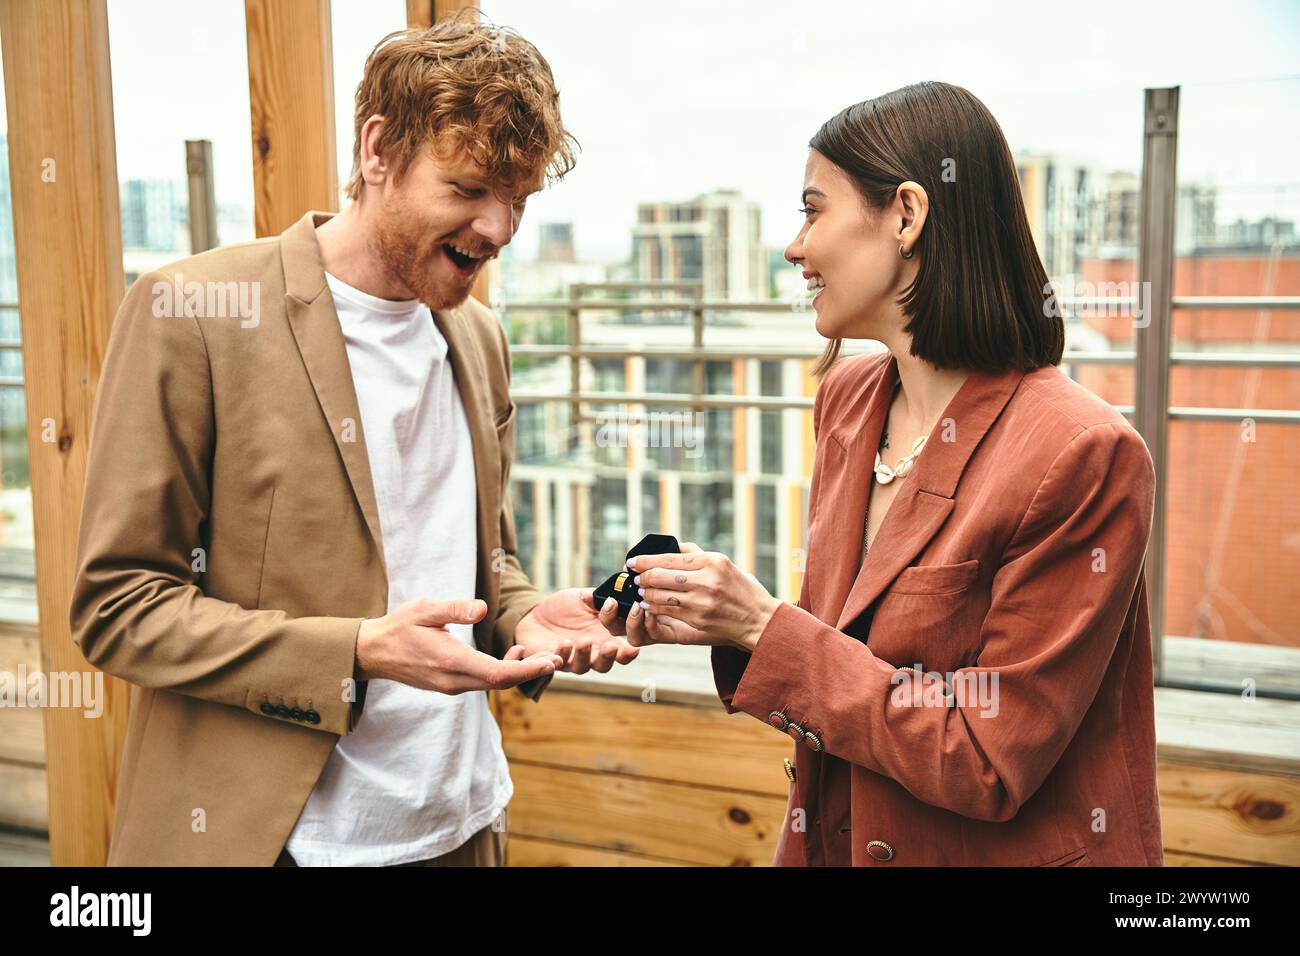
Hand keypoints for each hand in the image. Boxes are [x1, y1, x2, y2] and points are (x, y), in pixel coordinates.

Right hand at [355, 598, 562, 692]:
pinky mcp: (450, 685)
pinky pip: (483, 683)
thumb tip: (481, 608)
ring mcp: (451, 686)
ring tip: (542, 657)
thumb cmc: (399, 627)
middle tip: (558, 659)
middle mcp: (453, 681)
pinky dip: (503, 673)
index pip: (497, 673)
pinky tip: (515, 657)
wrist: (373, 652)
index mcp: (450, 661)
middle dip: (531, 672)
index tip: (550, 662)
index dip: (527, 670)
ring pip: (494, 685)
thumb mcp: (425, 609)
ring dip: (519, 673)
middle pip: (502, 683)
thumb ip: (454, 608)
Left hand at [515, 587, 639, 674]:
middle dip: (609, 657)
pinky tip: (563, 644)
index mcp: (603, 638)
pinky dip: (561, 656)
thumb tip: (615, 595)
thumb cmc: (563, 607)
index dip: (629, 652)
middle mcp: (590, 653)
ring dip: (584, 655)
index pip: (622, 651)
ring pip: (582, 667)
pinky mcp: (552, 660)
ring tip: (582, 641)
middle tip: (610, 647)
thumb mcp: (582, 598)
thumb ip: (599, 598)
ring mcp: (571, 659)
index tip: (633, 647)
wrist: (534, 614)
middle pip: (605, 664)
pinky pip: (557, 662)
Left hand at [626, 542, 780, 650]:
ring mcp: (702, 601)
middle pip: (660, 575)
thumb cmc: (742, 589)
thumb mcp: (724, 564)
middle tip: (634, 577)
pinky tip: (649, 604)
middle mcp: (706, 580)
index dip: (645, 560)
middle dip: (642, 576)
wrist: (760, 619)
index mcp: (712, 561)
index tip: (632, 562)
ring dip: (646, 593)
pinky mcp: (698, 619)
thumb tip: (671, 547)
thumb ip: (697, 555)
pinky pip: (668, 611)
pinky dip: (654, 607)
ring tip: (641, 591)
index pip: (669, 558)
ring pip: (660, 595)